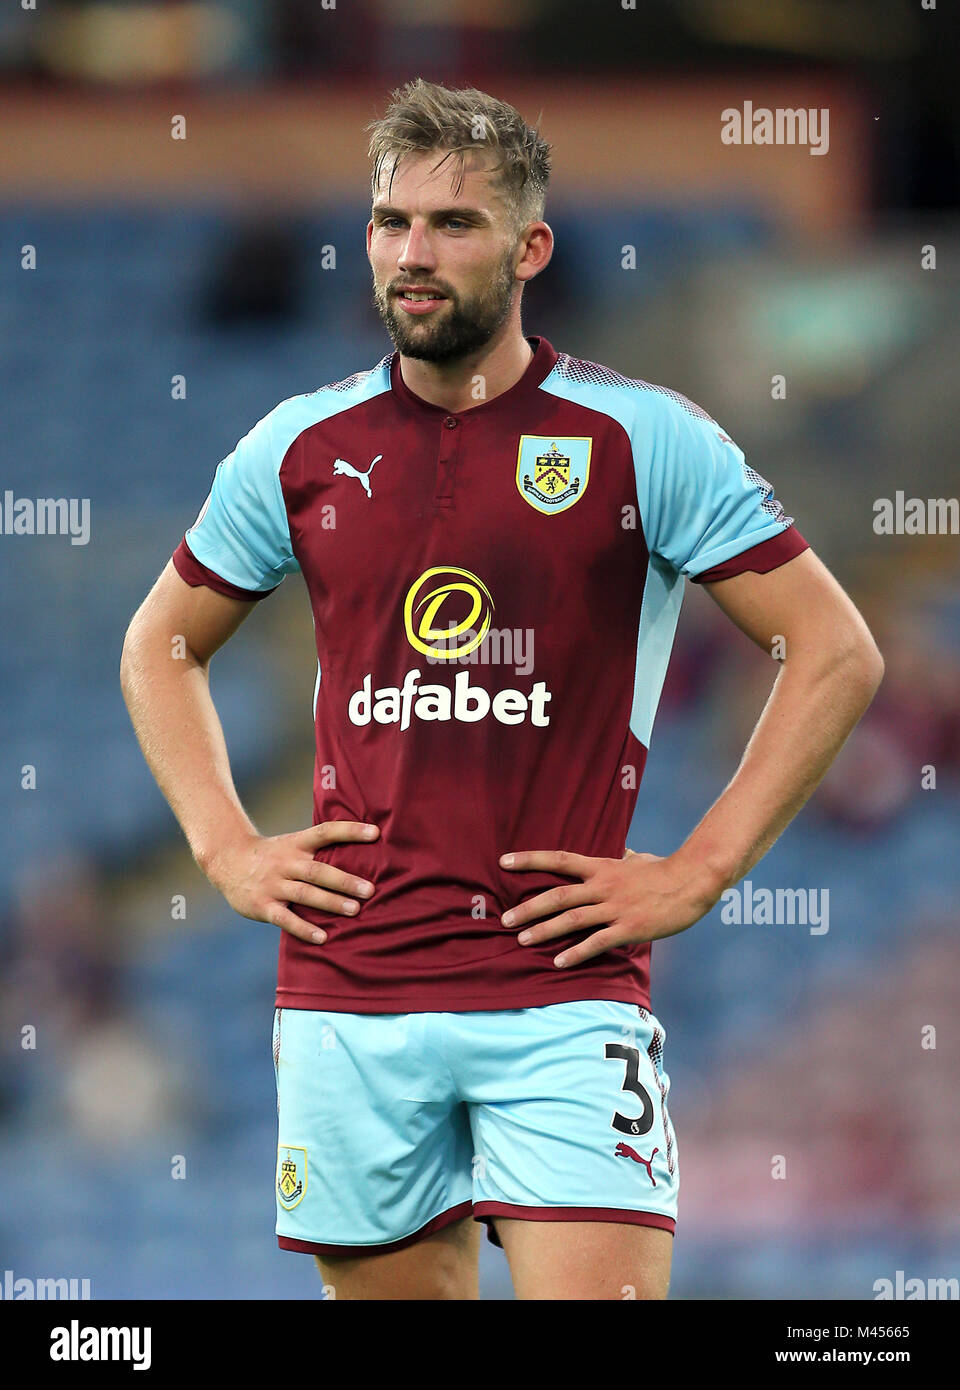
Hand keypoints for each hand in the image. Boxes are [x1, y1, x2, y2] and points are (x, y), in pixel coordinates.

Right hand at [201, 821, 378, 943]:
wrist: (227, 861)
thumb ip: (319, 851)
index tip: (375, 833)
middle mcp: (286, 863)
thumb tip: (361, 856)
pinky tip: (323, 937)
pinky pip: (285, 919)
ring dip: (331, 902)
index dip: (350, 831)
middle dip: (345, 880)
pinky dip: (304, 928)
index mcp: (296, 844)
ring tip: (356, 910)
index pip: (325, 832)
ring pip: (305, 893)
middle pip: (318, 870)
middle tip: (370, 890)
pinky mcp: (263, 906)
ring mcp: (273, 885)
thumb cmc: (272, 856)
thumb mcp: (292, 844)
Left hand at [498, 847, 722, 967]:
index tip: (503, 862)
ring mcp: (615, 908)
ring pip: (572, 919)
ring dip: (544, 930)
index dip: (530, 860)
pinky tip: (559, 962)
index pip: (559, 860)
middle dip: (528, 907)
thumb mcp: (638, 859)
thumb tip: (621, 851)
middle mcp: (603, 886)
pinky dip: (576, 953)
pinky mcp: (629, 928)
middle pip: (558, 895)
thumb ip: (623, 858)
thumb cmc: (665, 870)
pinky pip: (597, 942)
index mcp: (602, 867)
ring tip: (522, 939)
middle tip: (505, 919)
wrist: (692, 881)